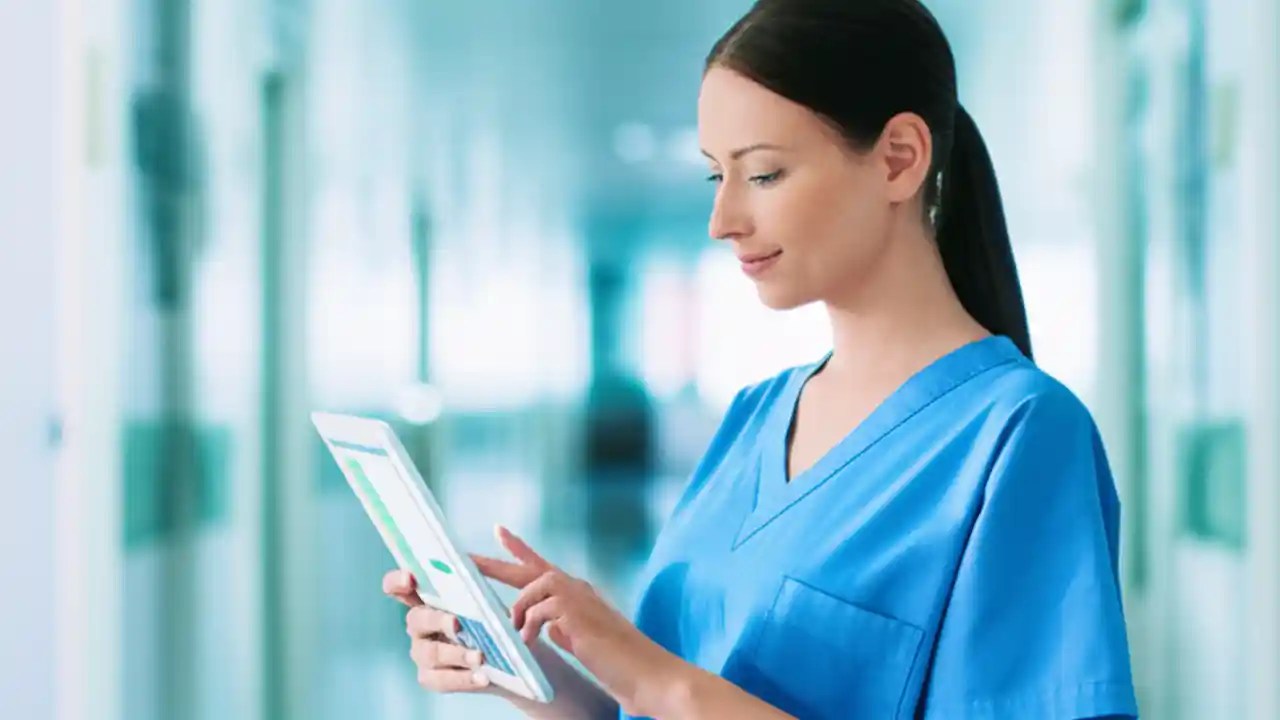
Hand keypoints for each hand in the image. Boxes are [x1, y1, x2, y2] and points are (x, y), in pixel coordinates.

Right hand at [382, 570, 499, 696]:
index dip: (397, 581)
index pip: (398, 587)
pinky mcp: (431, 677)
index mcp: (428, 598)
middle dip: (436, 620)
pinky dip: (463, 679)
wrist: (505, 659)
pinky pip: (441, 679)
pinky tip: (482, 677)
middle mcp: (419, 624)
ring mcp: (422, 652)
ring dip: (456, 654)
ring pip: (430, 653)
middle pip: (416, 619)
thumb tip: (496, 597)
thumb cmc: (493, 620)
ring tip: (479, 657)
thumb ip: (484, 591)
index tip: (409, 579)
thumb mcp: (491, 600)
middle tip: (457, 624)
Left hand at [470, 526, 680, 715]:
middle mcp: (577, 588)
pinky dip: (531, 628)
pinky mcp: (575, 612)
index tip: (500, 532)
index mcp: (578, 592)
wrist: (644, 671)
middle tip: (468, 561)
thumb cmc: (617, 660)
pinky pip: (538, 612)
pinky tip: (534, 643)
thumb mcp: (581, 638)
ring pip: (532, 589)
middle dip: (495, 565)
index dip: (519, 549)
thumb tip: (542, 624)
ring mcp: (577, 597)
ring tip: (521, 635)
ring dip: (520, 611)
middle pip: (528, 569)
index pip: (543, 565)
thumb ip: (561, 626)